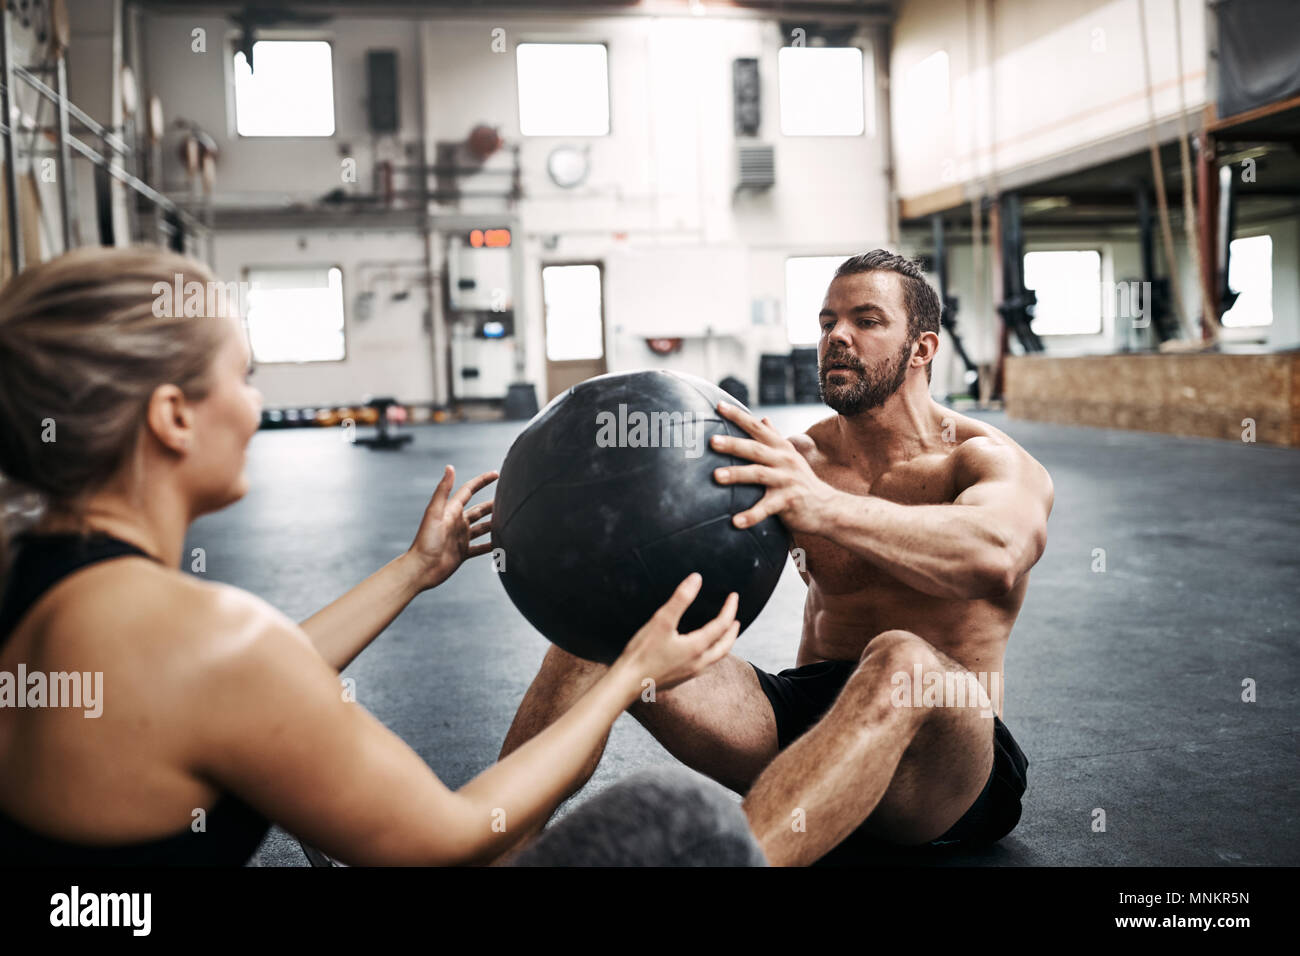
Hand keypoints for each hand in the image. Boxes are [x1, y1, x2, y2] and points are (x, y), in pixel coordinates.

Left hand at [407, 465, 497, 590]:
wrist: (421, 568)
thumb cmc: (425, 541)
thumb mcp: (434, 513)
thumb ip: (443, 490)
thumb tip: (449, 467)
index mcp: (451, 511)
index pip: (469, 491)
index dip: (482, 481)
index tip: (496, 474)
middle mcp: (457, 523)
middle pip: (479, 510)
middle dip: (493, 504)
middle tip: (509, 499)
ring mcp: (460, 538)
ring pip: (482, 528)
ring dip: (494, 524)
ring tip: (509, 520)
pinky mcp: (462, 552)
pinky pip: (481, 547)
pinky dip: (492, 545)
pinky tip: (502, 544)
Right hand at [616, 574, 738, 692]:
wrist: (627, 683)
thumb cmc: (642, 653)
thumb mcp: (661, 621)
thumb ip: (680, 599)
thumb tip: (696, 579)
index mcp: (697, 647)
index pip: (721, 625)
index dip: (730, 609)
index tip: (733, 597)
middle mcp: (698, 663)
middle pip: (725, 646)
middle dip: (732, 631)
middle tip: (736, 619)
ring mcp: (690, 673)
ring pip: (716, 658)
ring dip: (723, 644)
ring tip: (722, 635)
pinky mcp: (680, 679)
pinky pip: (704, 665)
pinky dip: (710, 654)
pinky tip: (700, 652)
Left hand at [710, 402, 836, 533]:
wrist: (827, 507)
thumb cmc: (801, 480)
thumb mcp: (790, 456)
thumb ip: (775, 438)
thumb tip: (762, 418)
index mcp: (780, 447)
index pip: (757, 428)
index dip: (738, 416)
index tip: (719, 405)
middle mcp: (784, 460)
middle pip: (755, 449)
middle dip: (734, 444)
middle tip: (712, 441)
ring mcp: (786, 480)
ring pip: (759, 474)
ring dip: (737, 474)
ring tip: (716, 476)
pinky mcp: (788, 501)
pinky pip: (766, 508)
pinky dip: (751, 515)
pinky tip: (735, 522)